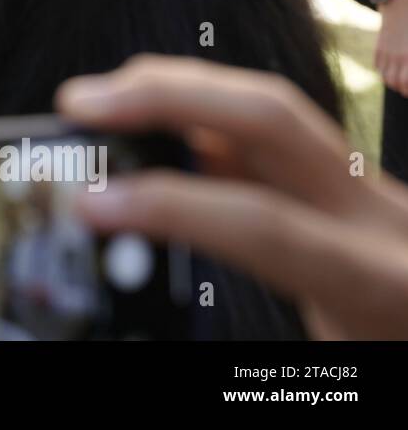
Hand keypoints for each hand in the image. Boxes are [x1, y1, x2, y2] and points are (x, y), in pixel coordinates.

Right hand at [56, 54, 407, 339]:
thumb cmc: (394, 347)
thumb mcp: (327, 368)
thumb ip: (248, 334)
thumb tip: (148, 278)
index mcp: (378, 280)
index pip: (262, 224)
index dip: (169, 206)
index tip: (93, 206)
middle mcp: (375, 218)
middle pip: (270, 116)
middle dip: (168, 95)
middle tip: (81, 103)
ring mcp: (363, 191)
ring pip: (268, 106)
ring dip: (175, 91)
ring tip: (100, 101)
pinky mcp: (344, 184)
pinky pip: (266, 132)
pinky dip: (198, 118)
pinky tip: (152, 127)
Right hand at [376, 0, 407, 95]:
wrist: (403, 3)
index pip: (406, 83)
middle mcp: (396, 56)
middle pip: (395, 83)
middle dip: (403, 89)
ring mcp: (386, 51)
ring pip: (385, 77)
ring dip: (393, 82)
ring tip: (402, 82)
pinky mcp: (380, 46)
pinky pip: (379, 65)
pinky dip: (385, 71)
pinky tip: (393, 70)